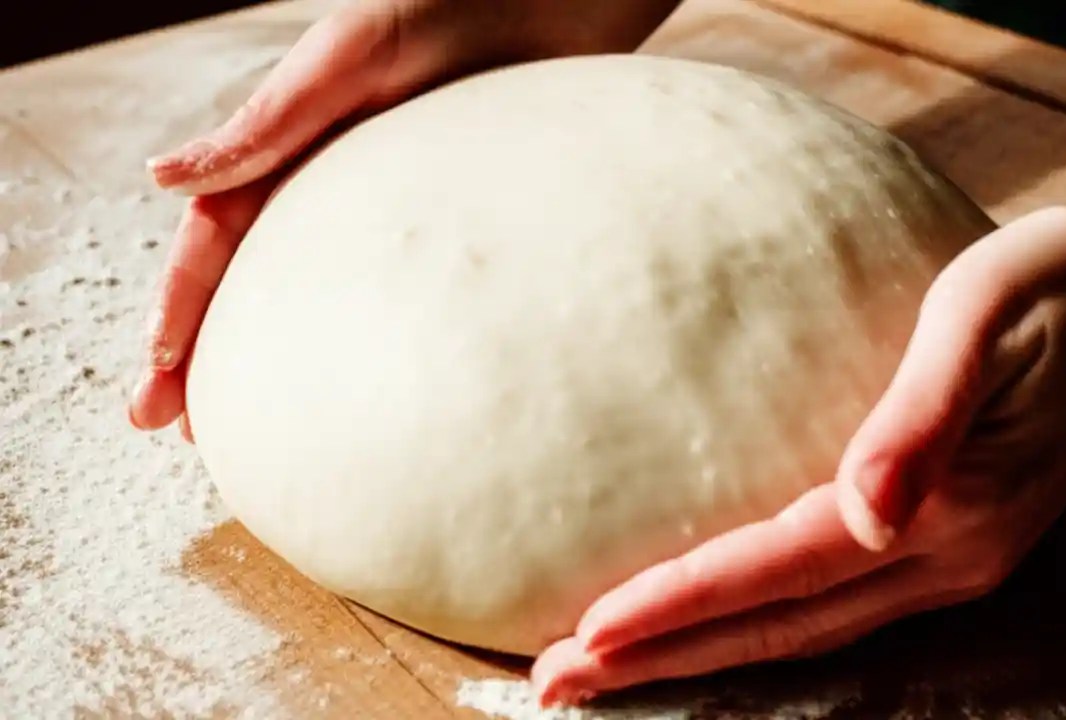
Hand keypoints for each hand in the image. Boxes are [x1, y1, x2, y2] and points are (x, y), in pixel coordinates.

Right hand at [128, 0, 682, 436]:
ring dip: (279, 357)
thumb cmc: (450, 9)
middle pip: (254, 279)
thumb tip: (166, 180)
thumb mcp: (351, 58)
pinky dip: (373, 342)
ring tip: (254, 430)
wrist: (558, 3)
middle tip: (176, 428)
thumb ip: (272, 119)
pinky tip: (371, 391)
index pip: (215, 239)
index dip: (180, 308)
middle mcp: (332, 185)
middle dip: (206, 352)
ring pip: (319, 294)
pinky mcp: (453, 224)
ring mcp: (392, 211)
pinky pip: (402, 294)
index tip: (158, 380)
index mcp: (290, 146)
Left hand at [530, 205, 1065, 705]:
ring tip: (607, 665)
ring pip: (798, 629)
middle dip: (662, 659)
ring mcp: (948, 561)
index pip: (779, 571)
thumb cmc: (1058, 288)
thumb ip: (921, 418)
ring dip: (697, 652)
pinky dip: (751, 623)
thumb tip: (863, 511)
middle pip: (774, 627)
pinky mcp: (946, 542)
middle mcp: (943, 558)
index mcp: (947, 509)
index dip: (680, 606)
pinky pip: (828, 604)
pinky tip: (708, 623)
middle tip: (557, 684)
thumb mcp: (987, 318)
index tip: (589, 634)